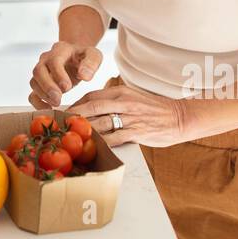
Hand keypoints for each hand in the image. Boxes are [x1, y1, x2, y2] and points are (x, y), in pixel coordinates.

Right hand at [28, 41, 102, 108]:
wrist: (75, 57)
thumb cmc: (83, 57)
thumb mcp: (94, 55)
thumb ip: (91, 63)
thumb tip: (84, 76)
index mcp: (60, 50)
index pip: (54, 60)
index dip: (58, 74)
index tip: (67, 87)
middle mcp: (46, 59)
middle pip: (38, 71)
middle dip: (47, 87)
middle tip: (58, 99)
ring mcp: (41, 71)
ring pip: (33, 82)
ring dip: (43, 95)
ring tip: (56, 104)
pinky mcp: (40, 84)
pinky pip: (32, 93)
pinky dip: (37, 103)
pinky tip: (49, 109)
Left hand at [68, 83, 185, 147]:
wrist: (179, 117)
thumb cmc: (153, 109)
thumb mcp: (132, 98)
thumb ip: (113, 101)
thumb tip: (91, 108)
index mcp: (120, 92)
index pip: (91, 95)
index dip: (75, 104)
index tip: (62, 112)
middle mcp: (123, 102)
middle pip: (91, 107)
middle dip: (73, 115)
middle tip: (58, 124)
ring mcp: (130, 117)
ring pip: (100, 122)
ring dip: (83, 130)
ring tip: (69, 137)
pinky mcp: (137, 132)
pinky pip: (114, 137)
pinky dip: (101, 142)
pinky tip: (91, 146)